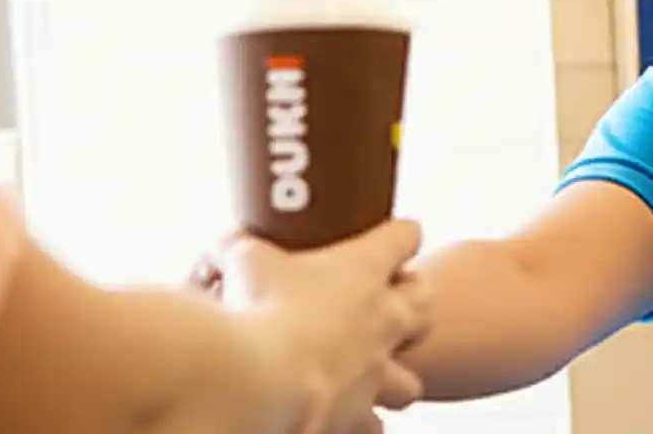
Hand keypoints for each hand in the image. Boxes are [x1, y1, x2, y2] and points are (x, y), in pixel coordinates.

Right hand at [192, 221, 430, 433]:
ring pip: (409, 383)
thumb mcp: (243, 261)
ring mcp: (375, 375)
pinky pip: (371, 428)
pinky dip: (356, 425)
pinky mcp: (356, 419)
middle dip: (414, 305)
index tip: (392, 239)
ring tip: (366, 378)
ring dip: (392, 380)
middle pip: (425, 307)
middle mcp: (384, 321)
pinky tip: (336, 418)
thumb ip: (238, 248)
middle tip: (389, 305)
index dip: (400, 237)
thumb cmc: (256, 309)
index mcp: (364, 271)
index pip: (405, 238)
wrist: (258, 383)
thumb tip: (226, 246)